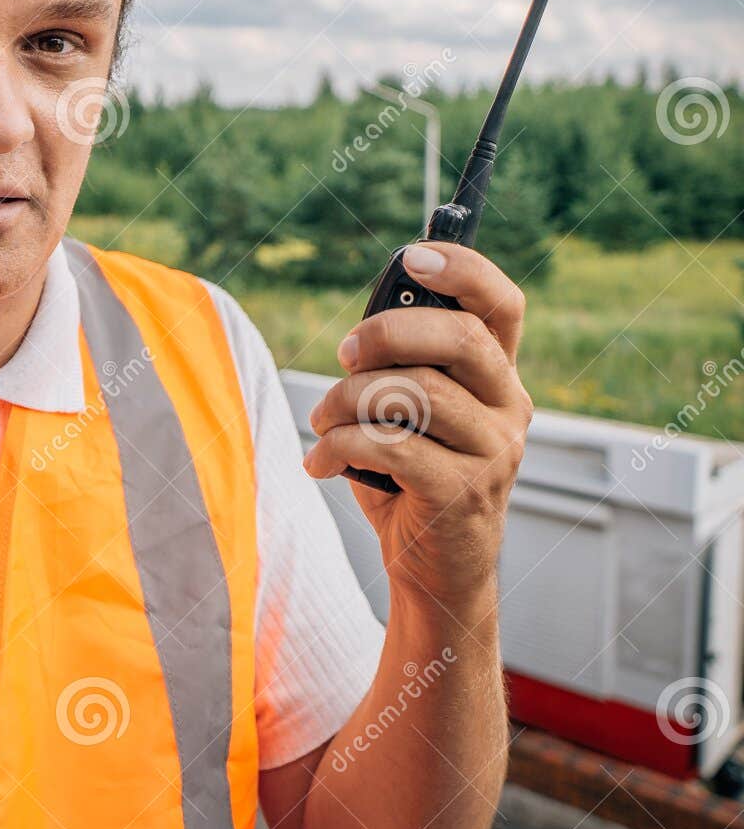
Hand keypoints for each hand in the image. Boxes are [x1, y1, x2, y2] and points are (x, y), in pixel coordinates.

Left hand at [301, 241, 533, 606]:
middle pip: (459, 338)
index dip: (464, 269)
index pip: (502, 305)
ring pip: (413, 393)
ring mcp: (493, 452)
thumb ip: (398, 370)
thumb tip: (360, 334)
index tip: (413, 255)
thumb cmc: (412, 481)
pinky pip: (391, 446)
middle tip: (343, 354)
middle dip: (386, 334)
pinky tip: (319, 462)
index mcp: (498, 377)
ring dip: (345, 401)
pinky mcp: (462, 493)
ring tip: (320, 423)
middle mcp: (508, 408)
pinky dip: (338, 446)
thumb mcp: (410, 417)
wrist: (436, 573)